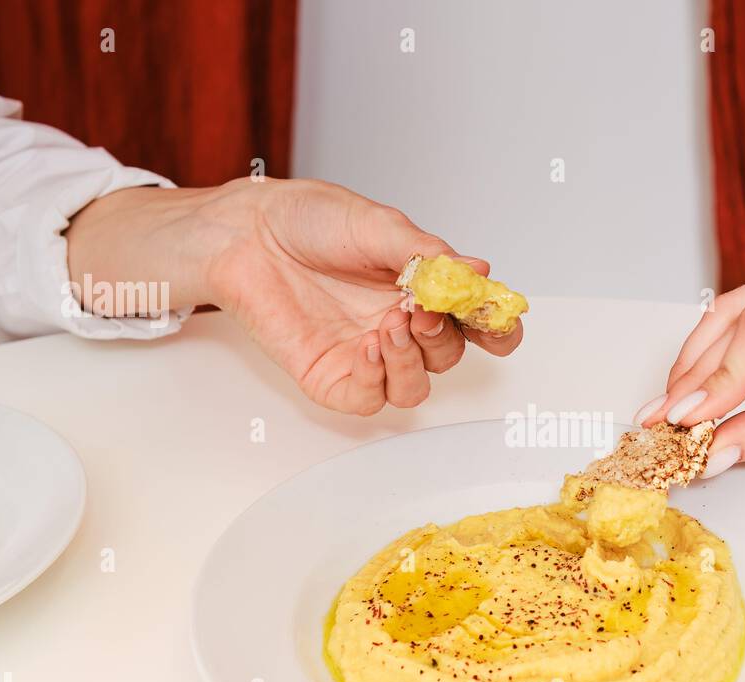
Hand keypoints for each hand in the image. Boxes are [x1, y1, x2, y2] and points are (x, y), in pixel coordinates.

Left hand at [66, 178, 523, 414]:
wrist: (246, 233)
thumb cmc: (308, 221)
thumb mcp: (378, 225)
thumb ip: (428, 255)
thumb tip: (478, 273)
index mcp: (423, 288)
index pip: (477, 322)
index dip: (498, 327)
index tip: (499, 318)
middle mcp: (401, 325)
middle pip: (452, 355)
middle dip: (446, 334)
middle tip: (422, 306)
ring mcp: (369, 355)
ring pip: (417, 387)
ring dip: (413, 359)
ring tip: (390, 323)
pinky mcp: (333, 376)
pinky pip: (371, 398)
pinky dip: (376, 376)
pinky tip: (366, 345)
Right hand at [637, 236, 744, 471]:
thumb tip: (712, 451)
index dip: (721, 374)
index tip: (689, 419)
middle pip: (742, 313)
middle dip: (699, 370)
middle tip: (662, 418)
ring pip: (736, 316)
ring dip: (700, 365)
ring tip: (668, 409)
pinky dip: (721, 362)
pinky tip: (694, 390)